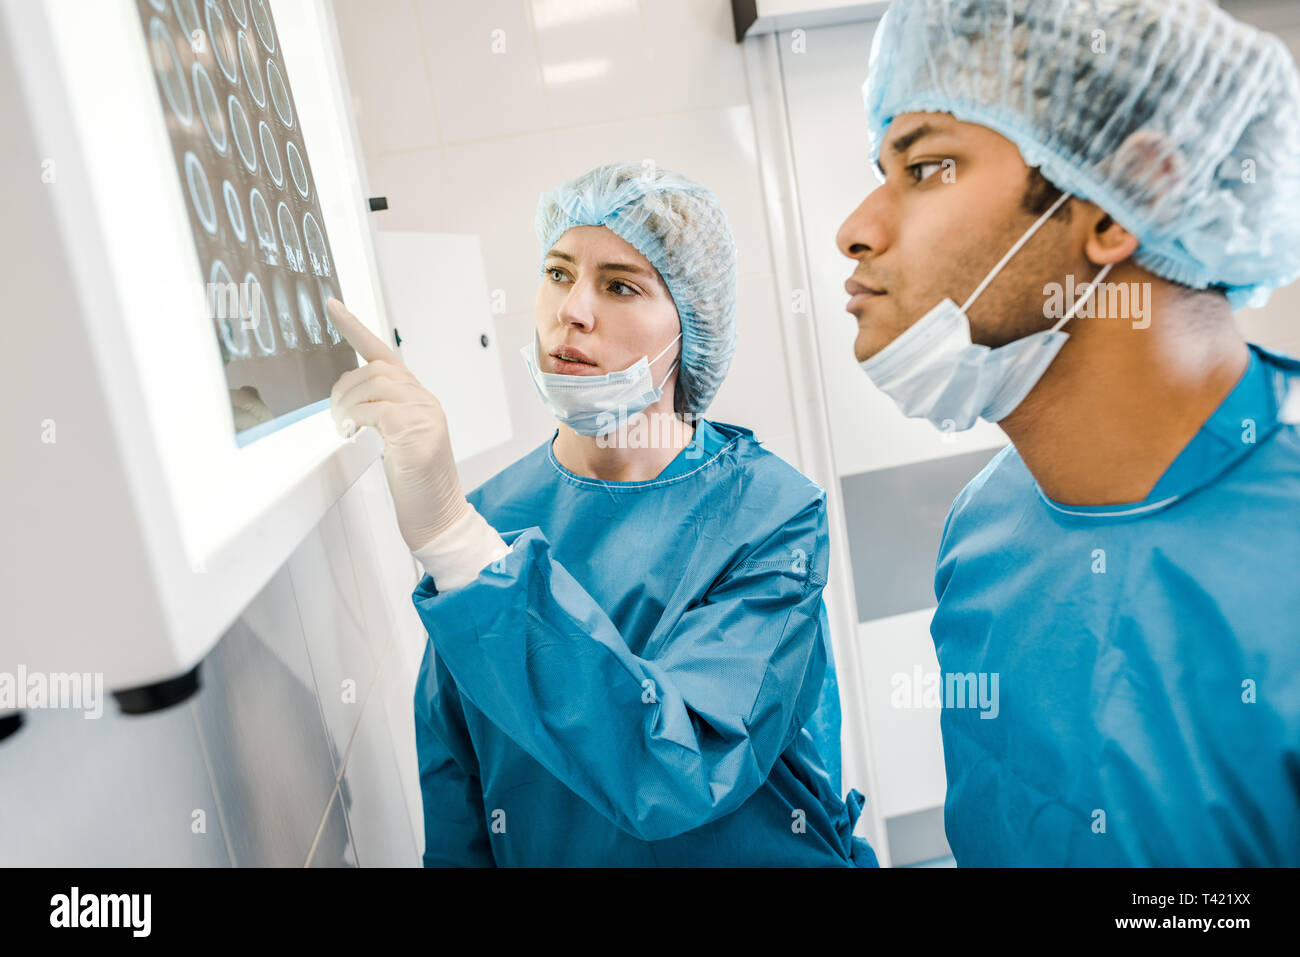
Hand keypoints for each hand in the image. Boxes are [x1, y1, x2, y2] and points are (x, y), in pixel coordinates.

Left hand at [326, 298, 469, 551]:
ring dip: (348, 405)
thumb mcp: (395, 441)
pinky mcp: (418, 433)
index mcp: (418, 399)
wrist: (437, 517)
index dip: (356, 328)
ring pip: (376, 385)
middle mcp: (425, 400)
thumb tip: (348, 404)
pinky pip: (377, 410)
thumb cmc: (415, 483)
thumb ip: (380, 414)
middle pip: (377, 369)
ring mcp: (425, 415)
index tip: (332, 306)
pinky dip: (358, 420)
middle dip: (345, 387)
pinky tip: (354, 435)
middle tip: (334, 416)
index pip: (385, 354)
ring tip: (343, 429)